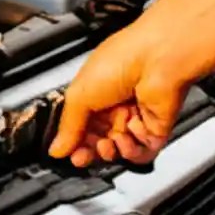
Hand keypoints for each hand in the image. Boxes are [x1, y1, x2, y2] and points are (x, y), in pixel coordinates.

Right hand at [48, 18, 186, 166]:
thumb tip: (56, 148)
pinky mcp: (157, 127)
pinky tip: (126, 138)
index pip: (80, 127)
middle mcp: (115, 105)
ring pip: (119, 149)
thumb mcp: (79, 95)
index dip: (73, 142)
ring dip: (111, 151)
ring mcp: (137, 116)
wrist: (158, 59)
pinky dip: (133, 150)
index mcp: (94, 94)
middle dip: (89, 151)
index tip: (66, 152)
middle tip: (82, 156)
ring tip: (107, 143)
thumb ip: (68, 126)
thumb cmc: (121, 60)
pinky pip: (143, 150)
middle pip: (98, 141)